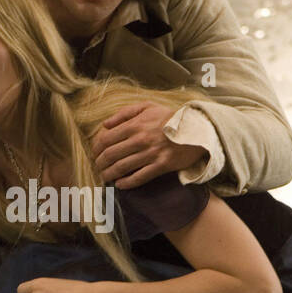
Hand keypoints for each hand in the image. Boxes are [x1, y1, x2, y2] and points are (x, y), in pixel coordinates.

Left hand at [91, 102, 207, 188]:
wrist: (196, 129)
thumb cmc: (169, 118)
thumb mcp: (148, 107)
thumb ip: (124, 113)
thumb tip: (105, 124)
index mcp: (135, 125)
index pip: (106, 139)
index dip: (96, 148)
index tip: (94, 153)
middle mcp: (140, 139)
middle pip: (111, 155)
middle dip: (100, 163)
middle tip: (98, 167)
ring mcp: (151, 154)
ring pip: (122, 167)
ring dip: (109, 174)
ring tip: (104, 177)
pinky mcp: (161, 166)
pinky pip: (139, 177)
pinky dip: (127, 183)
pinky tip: (120, 185)